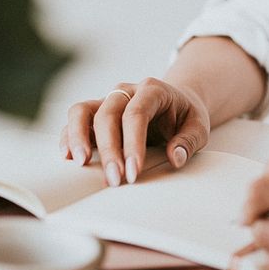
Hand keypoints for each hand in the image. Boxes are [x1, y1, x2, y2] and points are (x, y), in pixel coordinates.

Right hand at [60, 78, 209, 186]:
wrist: (176, 102)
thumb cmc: (185, 115)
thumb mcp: (199, 125)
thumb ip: (190, 140)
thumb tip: (176, 157)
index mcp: (152, 90)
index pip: (136, 113)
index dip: (132, 143)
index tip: (133, 171)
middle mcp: (126, 91)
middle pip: (107, 114)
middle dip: (109, 149)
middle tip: (115, 180)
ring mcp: (108, 100)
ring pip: (82, 110)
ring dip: (78, 137)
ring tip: (80, 163)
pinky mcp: (95, 113)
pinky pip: (76, 120)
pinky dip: (69, 136)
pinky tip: (69, 156)